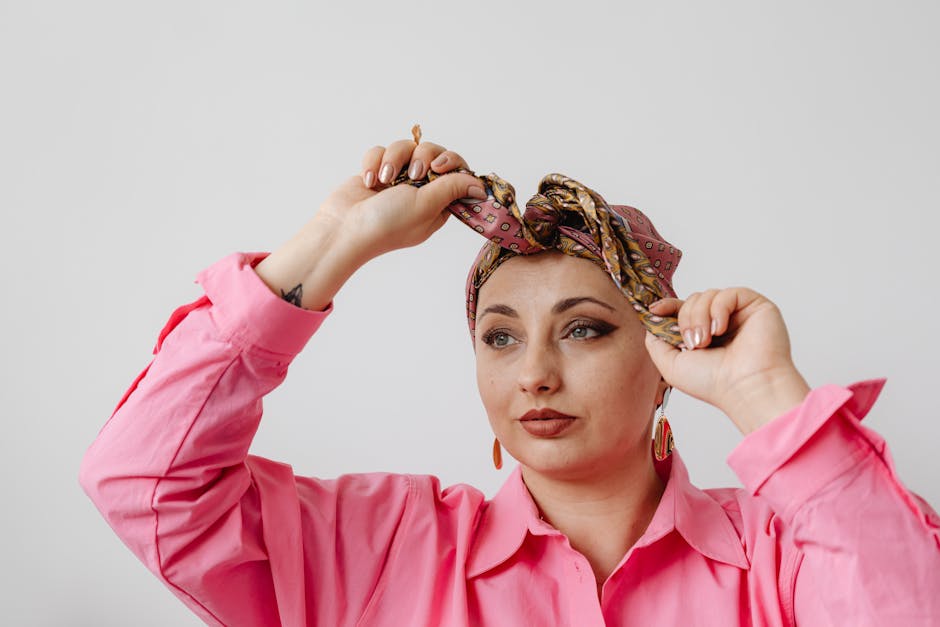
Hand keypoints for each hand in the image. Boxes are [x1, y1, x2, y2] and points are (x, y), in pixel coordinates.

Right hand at [316, 137, 484, 263]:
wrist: (343, 227)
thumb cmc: (385, 223)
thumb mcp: (426, 205)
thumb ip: (452, 188)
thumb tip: (480, 187)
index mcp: (437, 204)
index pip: (457, 173)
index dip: (451, 163)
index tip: (439, 167)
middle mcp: (419, 191)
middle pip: (432, 153)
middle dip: (421, 157)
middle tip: (413, 173)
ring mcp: (396, 181)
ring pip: (405, 148)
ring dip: (393, 159)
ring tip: (385, 180)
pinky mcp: (376, 172)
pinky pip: (381, 151)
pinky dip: (374, 162)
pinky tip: (369, 181)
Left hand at [643, 288, 810, 433]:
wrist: (744, 388)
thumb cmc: (712, 383)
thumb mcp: (670, 364)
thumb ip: (656, 341)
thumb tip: (652, 319)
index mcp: (704, 335)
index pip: (683, 309)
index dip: (667, 306)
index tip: (655, 310)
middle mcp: (722, 323)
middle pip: (692, 300)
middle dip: (685, 319)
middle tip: (692, 343)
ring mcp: (739, 314)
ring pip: (707, 295)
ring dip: (699, 316)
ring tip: (706, 340)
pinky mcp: (755, 306)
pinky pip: (728, 293)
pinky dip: (718, 309)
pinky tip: (720, 329)